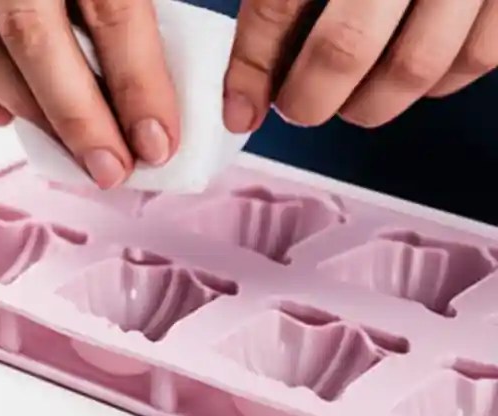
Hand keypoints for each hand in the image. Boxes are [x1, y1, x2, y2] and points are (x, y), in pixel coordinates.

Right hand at [0, 0, 180, 188]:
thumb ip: (148, 2)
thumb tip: (174, 77)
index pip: (112, 11)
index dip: (138, 85)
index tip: (157, 141)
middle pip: (35, 39)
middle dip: (77, 118)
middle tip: (111, 168)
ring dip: (23, 107)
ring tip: (66, 148)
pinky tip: (4, 113)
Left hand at [224, 0, 497, 130]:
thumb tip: (256, 62)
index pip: (279, 6)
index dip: (253, 68)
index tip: (241, 106)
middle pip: (345, 46)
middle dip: (310, 98)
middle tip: (299, 106)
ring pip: (414, 66)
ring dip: (373, 101)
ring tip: (353, 99)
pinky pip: (479, 54)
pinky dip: (441, 80)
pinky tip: (417, 74)